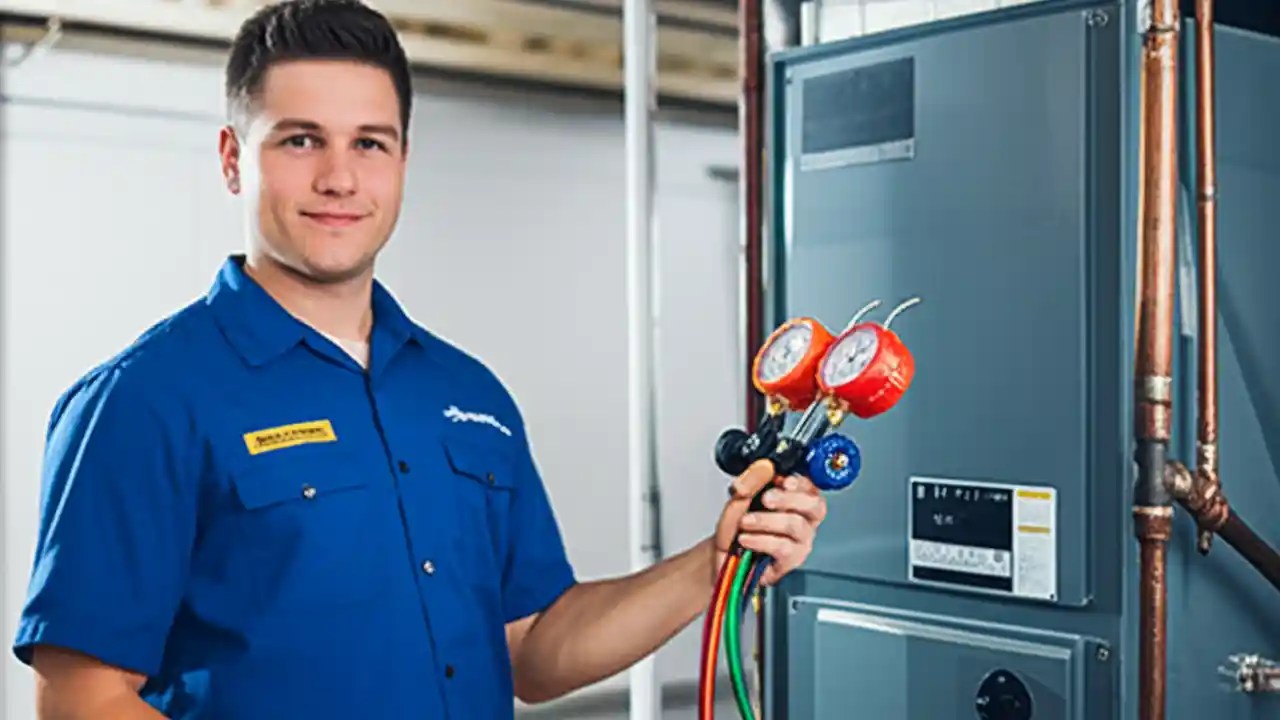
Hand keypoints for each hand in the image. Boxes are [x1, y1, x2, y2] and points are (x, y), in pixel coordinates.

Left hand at [711, 458, 827, 587]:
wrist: (723, 556)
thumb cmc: (737, 526)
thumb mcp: (738, 497)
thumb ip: (751, 480)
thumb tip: (764, 466)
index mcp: (795, 498)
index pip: (811, 486)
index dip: (801, 482)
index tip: (783, 480)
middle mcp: (802, 519)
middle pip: (814, 506)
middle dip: (789, 499)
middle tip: (766, 499)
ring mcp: (800, 541)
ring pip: (796, 525)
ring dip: (766, 520)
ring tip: (745, 521)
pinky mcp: (791, 560)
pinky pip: (784, 548)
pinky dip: (761, 540)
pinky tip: (746, 538)